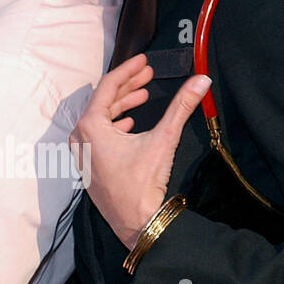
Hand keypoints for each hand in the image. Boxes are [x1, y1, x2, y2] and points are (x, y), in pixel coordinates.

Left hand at [69, 53, 210, 250]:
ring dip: (122, 105)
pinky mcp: (90, 167)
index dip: (128, 70)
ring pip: (100, 119)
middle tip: (147, 75)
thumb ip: (182, 106)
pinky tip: (130, 123)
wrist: (139, 223)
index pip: (107, 87)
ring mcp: (83, 154)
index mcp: (90, 126)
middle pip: (103, 101)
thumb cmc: (143, 183)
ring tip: (143, 95)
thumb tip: (202, 80)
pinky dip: (114, 125)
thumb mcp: (164, 138)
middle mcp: (81, 138)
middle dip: (127, 86)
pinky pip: (98, 136)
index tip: (144, 61)